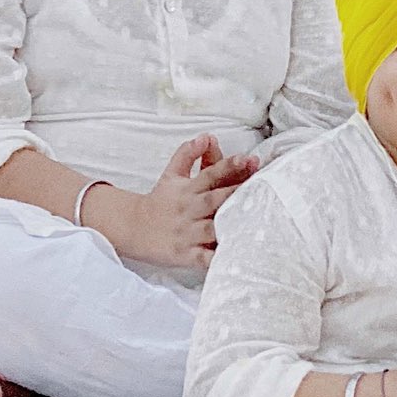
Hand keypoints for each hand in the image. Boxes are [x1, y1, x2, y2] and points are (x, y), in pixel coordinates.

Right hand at [118, 135, 257, 268]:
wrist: (135, 227)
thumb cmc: (160, 200)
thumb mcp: (171, 174)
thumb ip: (187, 154)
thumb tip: (206, 136)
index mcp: (187, 189)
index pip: (210, 174)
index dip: (227, 165)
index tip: (246, 158)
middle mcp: (189, 210)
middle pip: (215, 200)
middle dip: (236, 192)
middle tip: (261, 186)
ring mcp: (188, 233)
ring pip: (212, 229)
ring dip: (230, 225)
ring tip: (254, 222)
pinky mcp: (186, 255)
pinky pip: (205, 259)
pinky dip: (218, 260)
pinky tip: (235, 258)